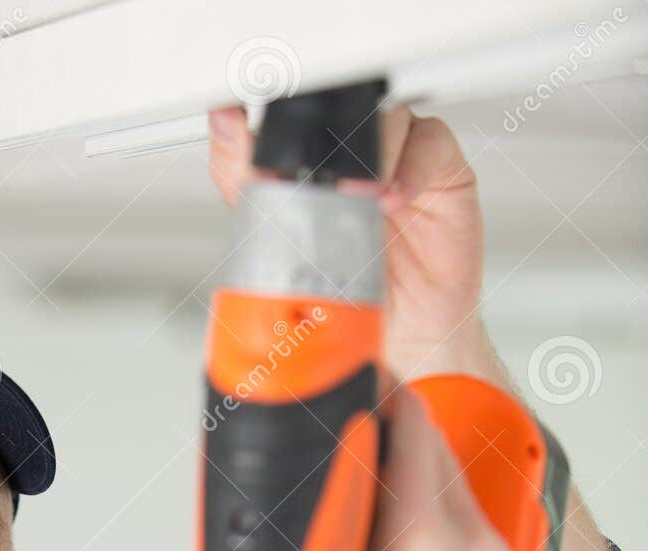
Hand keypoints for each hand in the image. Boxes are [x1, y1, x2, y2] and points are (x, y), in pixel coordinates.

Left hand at [207, 104, 484, 381]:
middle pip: (338, 106)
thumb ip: (247, 186)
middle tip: (305, 176)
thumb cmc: (352, 290)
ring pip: (384, 115)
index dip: (267, 110)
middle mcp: (356, 146)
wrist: (406, 332)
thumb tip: (221, 126)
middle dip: (319, 137)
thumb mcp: (286, 247)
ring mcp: (401, 151)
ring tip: (354, 196)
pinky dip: (409, 168)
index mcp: (313, 155)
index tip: (241, 113)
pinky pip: (430, 143)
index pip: (288, 111)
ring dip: (366, 154)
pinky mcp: (441, 167)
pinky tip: (391, 200)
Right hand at [255, 384, 511, 550]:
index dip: (364, 389)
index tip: (334, 372)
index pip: (405, 422)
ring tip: (341, 493)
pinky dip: (413, 508)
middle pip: (427, 441)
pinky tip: (371, 534)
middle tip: (324, 429)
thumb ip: (305, 511)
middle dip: (374, 430)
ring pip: (441, 476)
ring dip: (394, 469)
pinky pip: (453, 515)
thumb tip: (299, 444)